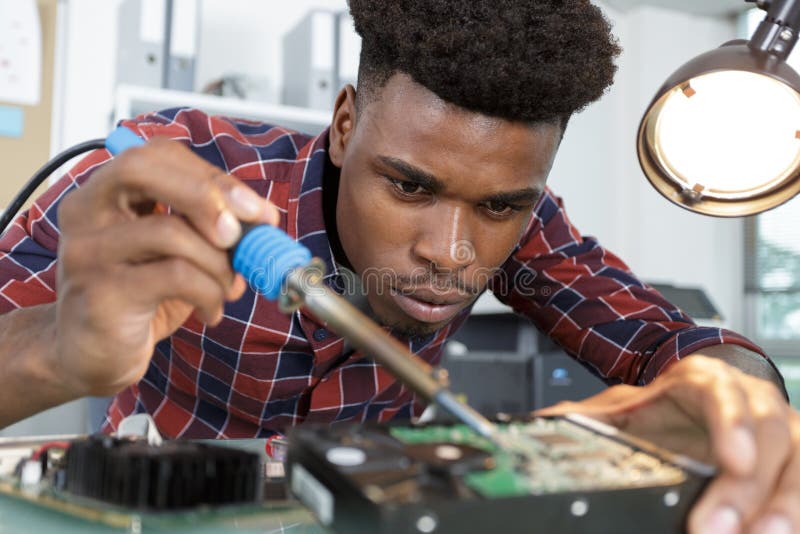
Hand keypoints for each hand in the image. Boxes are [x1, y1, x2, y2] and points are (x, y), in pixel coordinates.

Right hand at [54, 136, 278, 396]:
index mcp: (105, 192)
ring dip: (218, 262)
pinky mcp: (101, 292)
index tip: (256, 210)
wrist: (91, 357)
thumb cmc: (140, 298)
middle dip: (207, 195)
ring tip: (228, 289)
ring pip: (169, 231)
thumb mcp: (177, 253)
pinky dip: (209, 293)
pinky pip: (175, 276)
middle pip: (142, 170)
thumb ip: (208, 228)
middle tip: (241, 233)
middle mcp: (86, 211)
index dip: (212, 175)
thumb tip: (262, 219)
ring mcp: (88, 251)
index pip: (157, 155)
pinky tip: (211, 312)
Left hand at [536, 355, 799, 533]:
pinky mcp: (795, 458)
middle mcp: (753, 400)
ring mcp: (782, 429)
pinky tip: (779, 533)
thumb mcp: (623, 405)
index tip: (733, 460)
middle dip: (749, 489)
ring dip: (786, 505)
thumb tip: (535, 430)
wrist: (696, 390)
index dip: (733, 426)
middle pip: (769, 436)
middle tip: (720, 530)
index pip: (724, 396)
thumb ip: (586, 419)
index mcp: (705, 382)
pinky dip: (795, 510)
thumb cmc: (664, 402)